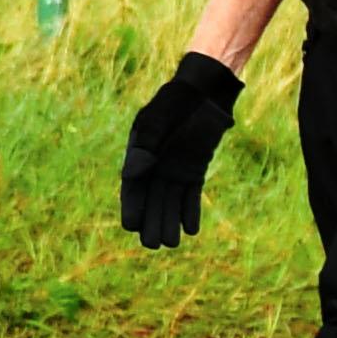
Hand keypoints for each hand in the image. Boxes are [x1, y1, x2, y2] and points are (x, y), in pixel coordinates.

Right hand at [121, 52, 241, 248]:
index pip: (133, 186)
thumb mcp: (157, 123)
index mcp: (139, 153)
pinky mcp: (194, 169)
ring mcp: (175, 168)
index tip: (131, 227)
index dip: (132, 207)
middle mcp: (155, 164)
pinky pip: (191, 194)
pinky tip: (190, 229)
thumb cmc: (176, 103)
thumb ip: (144, 147)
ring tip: (170, 244)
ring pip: (171, 200)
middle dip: (152, 222)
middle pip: (152, 199)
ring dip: (170, 221)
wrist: (205, 91)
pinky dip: (190, 211)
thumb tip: (133, 174)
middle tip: (152, 246)